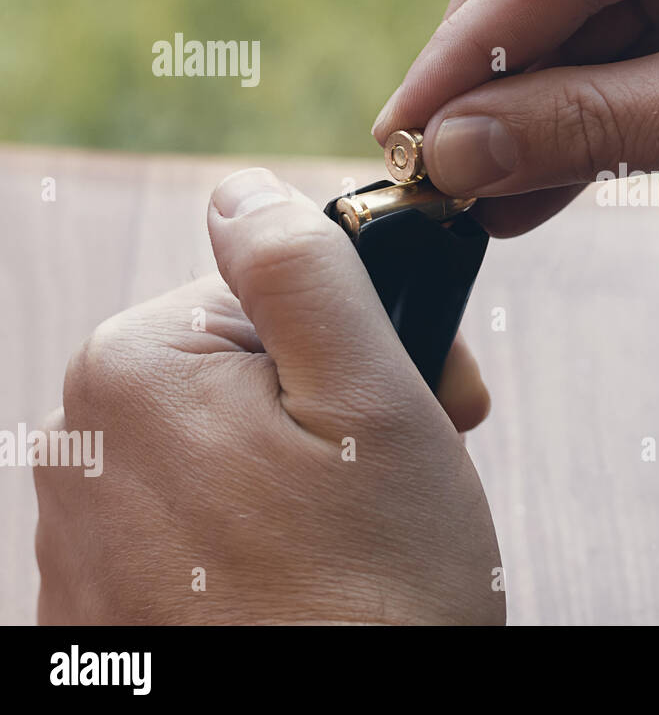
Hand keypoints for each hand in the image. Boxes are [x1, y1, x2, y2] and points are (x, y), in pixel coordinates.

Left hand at [34, 168, 504, 623]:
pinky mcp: (103, 613)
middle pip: (246, 371)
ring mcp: (82, 542)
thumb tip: (242, 191)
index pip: (270, 292)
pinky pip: (198, 526)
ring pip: (230, 448)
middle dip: (341, 406)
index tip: (433, 400)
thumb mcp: (374, 398)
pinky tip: (311, 584)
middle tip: (407, 477)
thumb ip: (303, 268)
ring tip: (363, 542)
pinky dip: (263, 540)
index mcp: (134, 372)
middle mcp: (79, 450)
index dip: (369, 337)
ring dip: (309, 473)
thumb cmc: (375, 597)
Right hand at [373, 0, 658, 237]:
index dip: (469, 55)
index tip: (404, 135)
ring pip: (572, 8)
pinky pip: (619, 35)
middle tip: (432, 171)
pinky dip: (581, 107)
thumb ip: (598, 127)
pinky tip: (535, 179)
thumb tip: (457, 155)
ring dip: (528, 102)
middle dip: (487, 74)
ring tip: (479, 196)